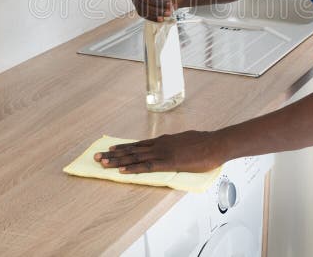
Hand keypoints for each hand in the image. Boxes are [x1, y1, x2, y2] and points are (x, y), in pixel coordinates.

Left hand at [93, 131, 223, 173]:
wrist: (215, 144)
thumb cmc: (204, 144)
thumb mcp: (186, 141)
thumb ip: (176, 145)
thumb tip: (173, 149)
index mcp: (163, 140)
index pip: (138, 144)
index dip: (123, 148)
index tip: (110, 149)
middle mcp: (159, 145)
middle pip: (131, 150)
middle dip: (113, 154)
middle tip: (97, 156)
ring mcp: (162, 153)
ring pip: (135, 157)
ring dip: (117, 161)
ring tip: (102, 163)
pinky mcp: (168, 163)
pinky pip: (146, 166)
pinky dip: (132, 168)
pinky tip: (122, 171)